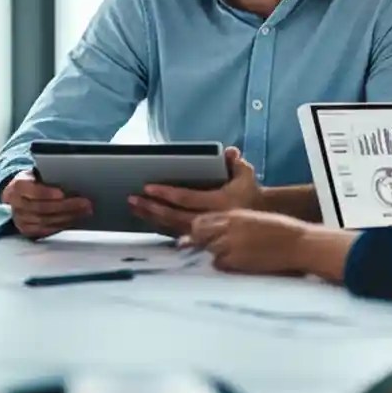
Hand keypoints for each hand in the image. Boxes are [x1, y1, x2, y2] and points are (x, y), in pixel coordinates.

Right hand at [1, 170, 92, 238]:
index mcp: (18, 186)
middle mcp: (16, 204)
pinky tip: (74, 219)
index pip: (32, 191)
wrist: (17, 194)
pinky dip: (62, 225)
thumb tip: (72, 178)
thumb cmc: (32, 181)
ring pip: (46, 221)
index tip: (63, 193)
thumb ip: (49, 176)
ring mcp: (20, 219)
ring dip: (68, 217)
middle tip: (84, 203)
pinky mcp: (26, 230)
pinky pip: (46, 230)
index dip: (47, 193)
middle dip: (66, 206)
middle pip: (42, 208)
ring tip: (84, 211)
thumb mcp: (37, 173)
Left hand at [130, 147, 262, 235]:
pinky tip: (145, 220)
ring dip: (150, 219)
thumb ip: (237, 163)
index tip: (147, 187)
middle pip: (173, 216)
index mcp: (218, 203)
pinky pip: (175, 234)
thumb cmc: (247, 192)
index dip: (166, 194)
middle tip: (132, 199)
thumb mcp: (247, 175)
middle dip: (151, 208)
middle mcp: (208, 220)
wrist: (259, 219)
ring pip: (171, 227)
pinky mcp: (199, 240)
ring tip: (133, 207)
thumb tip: (230, 152)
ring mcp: (203, 234)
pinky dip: (159, 228)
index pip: (186, 198)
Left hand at [179, 209, 310, 273]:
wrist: (300, 244)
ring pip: (208, 249)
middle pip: (198, 233)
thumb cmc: (283, 232)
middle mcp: (230, 226)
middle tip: (206, 250)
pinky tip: (236, 265)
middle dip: (199, 242)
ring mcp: (232, 243)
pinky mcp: (238, 260)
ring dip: (214, 254)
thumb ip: (234, 225)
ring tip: (229, 257)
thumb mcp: (255, 220)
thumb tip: (217, 233)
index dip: (198, 230)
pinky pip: (219, 264)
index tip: (200, 237)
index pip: (202, 220)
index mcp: (235, 214)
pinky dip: (223, 266)